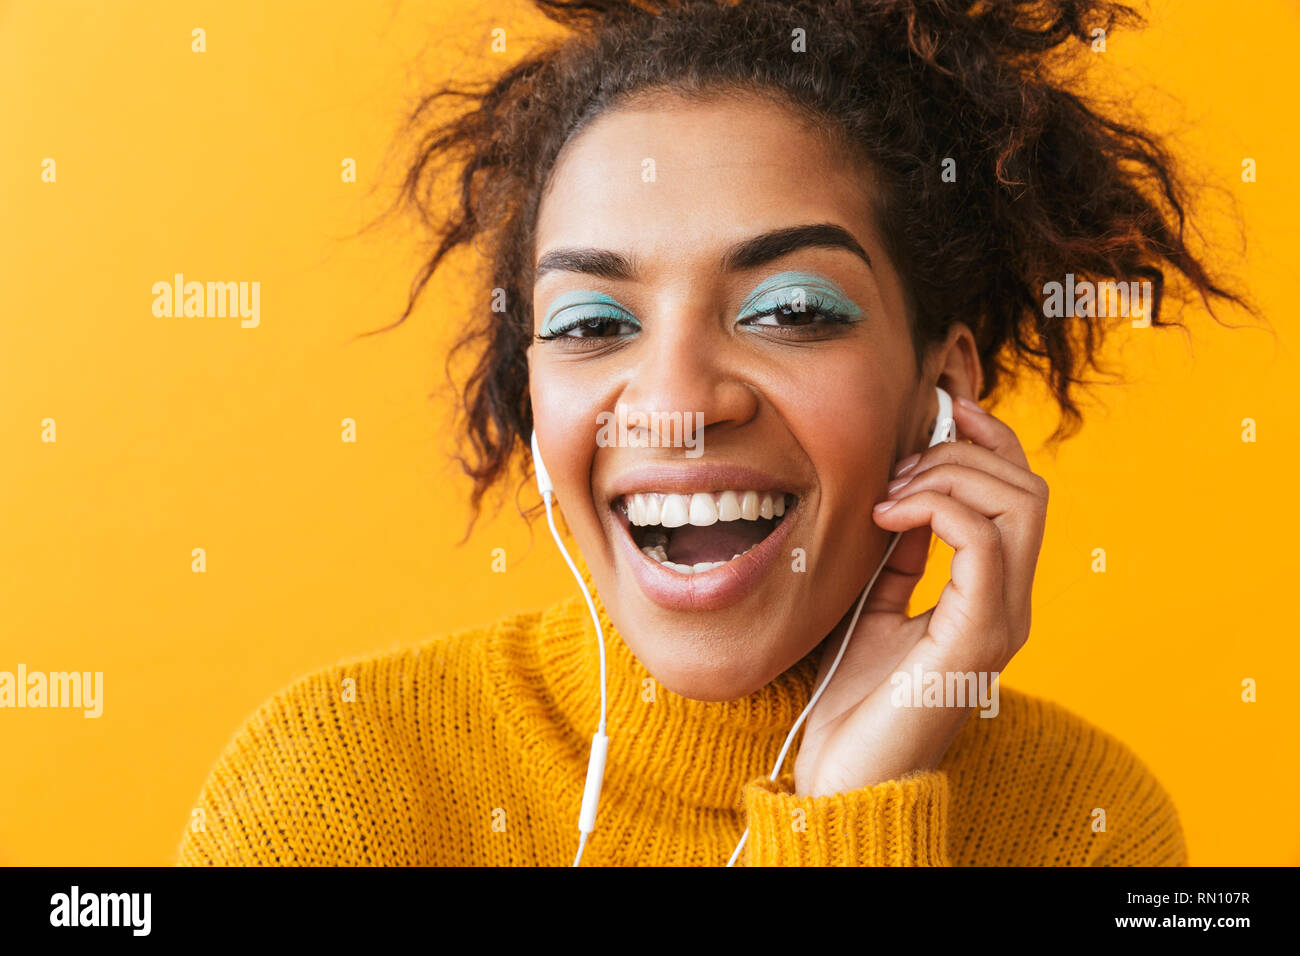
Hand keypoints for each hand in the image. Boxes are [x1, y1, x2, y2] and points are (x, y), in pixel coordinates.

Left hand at [792, 397, 1047, 796]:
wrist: (849, 777)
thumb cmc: (859, 702)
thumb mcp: (878, 607)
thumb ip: (904, 558)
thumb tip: (906, 500)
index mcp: (990, 595)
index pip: (1018, 495)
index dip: (988, 442)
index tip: (941, 413)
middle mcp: (1010, 604)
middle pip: (1027, 488)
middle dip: (961, 455)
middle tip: (896, 472)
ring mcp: (1002, 621)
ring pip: (1018, 505)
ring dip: (948, 477)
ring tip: (889, 496)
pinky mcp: (979, 638)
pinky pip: (985, 545)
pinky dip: (939, 509)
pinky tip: (888, 517)